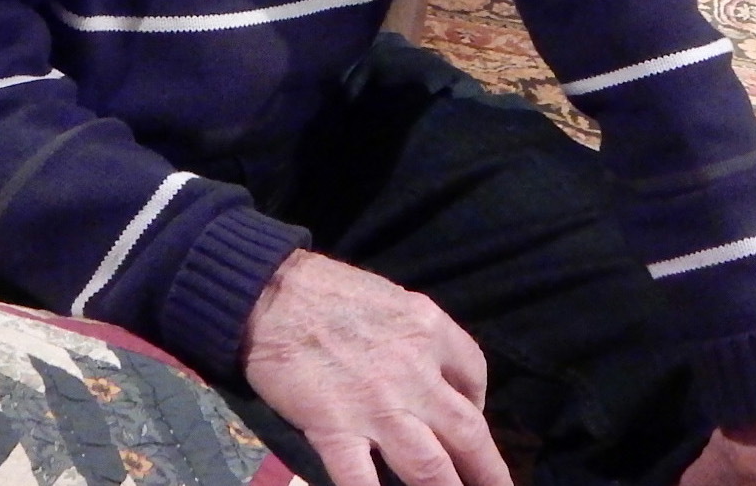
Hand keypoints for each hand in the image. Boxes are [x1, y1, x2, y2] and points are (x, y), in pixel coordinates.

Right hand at [240, 250, 510, 485]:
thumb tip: (437, 378)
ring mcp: (377, 406)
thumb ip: (419, 338)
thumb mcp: (391, 298)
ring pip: (430, 469)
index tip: (467, 419)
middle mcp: (415, 372)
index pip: (474, 374)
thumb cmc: (325, 289)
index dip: (478, 404)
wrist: (266, 292)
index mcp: (429, 329)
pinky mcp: (335, 429)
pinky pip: (363, 482)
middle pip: (469, 435)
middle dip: (488, 474)